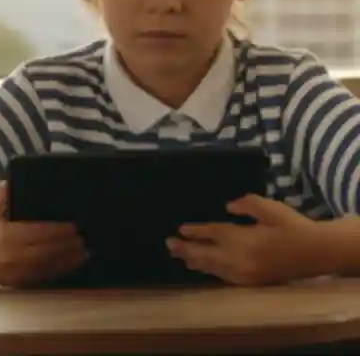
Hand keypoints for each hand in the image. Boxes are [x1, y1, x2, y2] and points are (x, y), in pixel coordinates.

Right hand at [0, 181, 87, 287]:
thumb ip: (3, 196)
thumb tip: (12, 180)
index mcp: (9, 236)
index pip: (40, 232)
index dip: (59, 230)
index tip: (74, 226)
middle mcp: (15, 255)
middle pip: (49, 250)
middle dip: (69, 245)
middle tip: (85, 238)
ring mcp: (18, 271)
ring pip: (49, 265)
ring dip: (68, 260)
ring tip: (84, 252)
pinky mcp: (19, 282)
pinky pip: (43, 276)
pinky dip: (58, 270)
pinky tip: (69, 264)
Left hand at [167, 194, 331, 284]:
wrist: (317, 252)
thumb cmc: (293, 226)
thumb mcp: (270, 207)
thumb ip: (246, 204)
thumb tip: (227, 207)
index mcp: (242, 238)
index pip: (211, 234)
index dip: (195, 232)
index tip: (179, 229)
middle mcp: (238, 258)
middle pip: (205, 254)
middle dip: (186, 249)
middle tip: (168, 244)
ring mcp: (244, 272)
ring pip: (212, 268)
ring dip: (194, 262)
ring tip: (179, 257)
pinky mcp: (251, 282)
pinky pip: (224, 277)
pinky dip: (210, 271)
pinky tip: (203, 268)